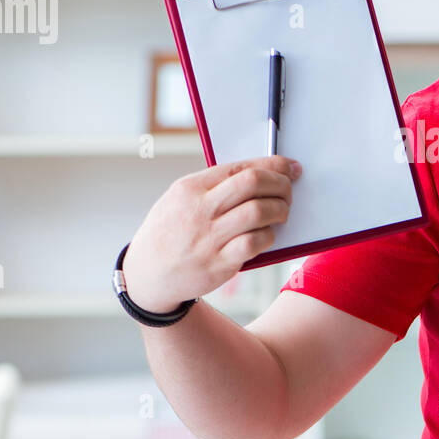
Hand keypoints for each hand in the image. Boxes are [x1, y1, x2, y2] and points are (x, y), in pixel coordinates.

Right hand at [122, 155, 301, 310]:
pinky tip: (267, 235)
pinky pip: (255, 243)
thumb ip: (213, 185)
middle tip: (289, 191)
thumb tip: (260, 173)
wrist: (148, 273)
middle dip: (281, 184)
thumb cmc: (170, 231)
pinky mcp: (219, 263)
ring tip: (282, 213)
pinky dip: (269, 236)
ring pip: (259, 211)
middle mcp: (200, 209)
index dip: (273, 165)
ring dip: (280, 210)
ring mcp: (209, 237)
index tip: (290, 167)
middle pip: (253, 183)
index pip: (241, 167)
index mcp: (191, 188)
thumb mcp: (179, 198)